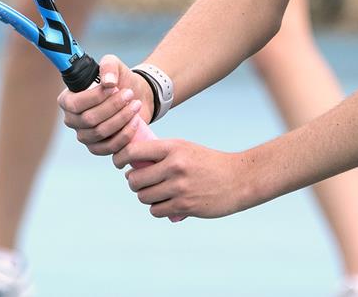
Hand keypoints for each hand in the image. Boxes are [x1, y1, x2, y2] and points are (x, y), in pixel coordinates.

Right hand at [58, 54, 148, 156]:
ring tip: (135, 104)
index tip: (114, 87)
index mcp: (68, 100)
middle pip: (89, 119)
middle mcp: (72, 120)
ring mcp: (84, 136)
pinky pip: (110, 147)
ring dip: (121, 118)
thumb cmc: (118, 80)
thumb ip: (108, 66)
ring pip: (100, 132)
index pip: (75, 103)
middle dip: (113, 106)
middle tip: (129, 94)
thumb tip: (108, 82)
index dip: (95, 97)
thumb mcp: (113, 64)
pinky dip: (125, 134)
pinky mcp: (98, 148)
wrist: (135, 95)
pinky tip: (135, 120)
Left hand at [115, 138, 259, 219]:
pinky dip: (157, 208)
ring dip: (145, 196)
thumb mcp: (185, 148)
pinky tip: (164, 203)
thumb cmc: (208, 162)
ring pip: (144, 197)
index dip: (120, 158)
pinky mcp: (184, 206)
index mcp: (172, 148)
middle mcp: (174, 166)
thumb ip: (160, 154)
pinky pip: (156, 210)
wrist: (238, 179)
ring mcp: (179, 187)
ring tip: (154, 192)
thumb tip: (131, 165)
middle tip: (140, 182)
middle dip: (134, 182)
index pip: (133, 151)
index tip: (119, 164)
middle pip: (135, 179)